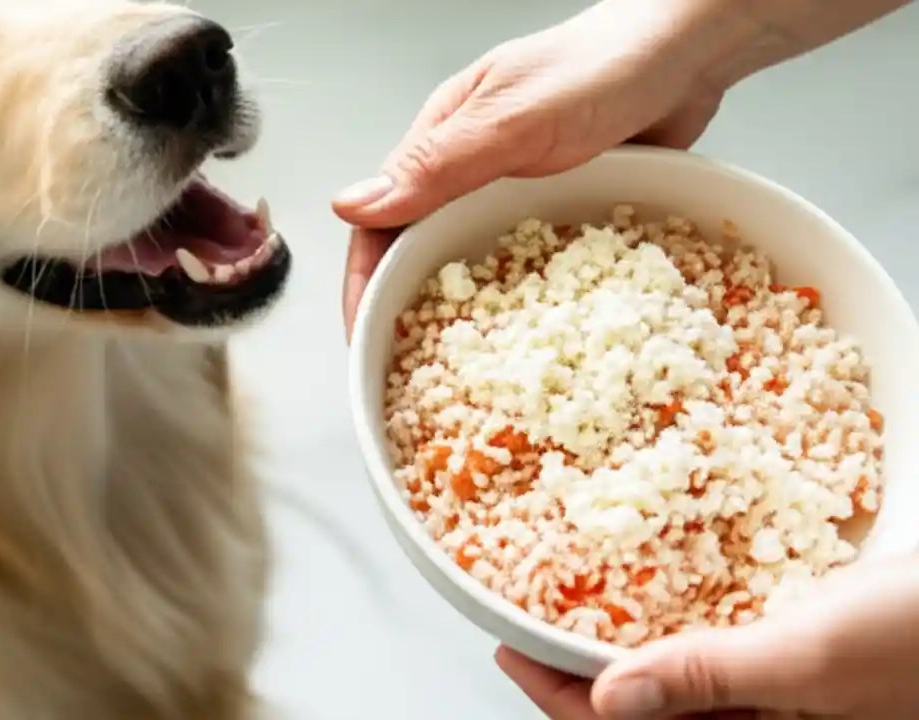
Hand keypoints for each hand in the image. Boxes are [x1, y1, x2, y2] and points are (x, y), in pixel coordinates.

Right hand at [334, 0, 729, 339]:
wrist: (690, 51)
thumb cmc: (604, 64)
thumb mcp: (512, 119)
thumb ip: (438, 166)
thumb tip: (352, 207)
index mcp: (440, 141)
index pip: (382, 223)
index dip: (366, 283)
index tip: (365, 338)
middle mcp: (470, 169)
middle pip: (420, 251)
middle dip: (410, 310)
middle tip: (412, 370)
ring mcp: (515, 191)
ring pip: (472, 262)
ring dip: (466, 312)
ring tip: (465, 367)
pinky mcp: (559, 206)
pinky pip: (527, 262)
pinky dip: (522, 299)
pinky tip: (531, 330)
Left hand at [496, 556, 918, 718]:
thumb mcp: (808, 659)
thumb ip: (708, 676)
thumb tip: (607, 697)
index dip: (557, 695)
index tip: (507, 643)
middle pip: (638, 706)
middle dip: (578, 668)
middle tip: (526, 608)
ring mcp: (775, 690)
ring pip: (674, 674)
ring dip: (620, 639)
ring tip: (570, 589)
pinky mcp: (793, 653)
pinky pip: (715, 645)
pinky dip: (675, 617)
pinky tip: (656, 579)